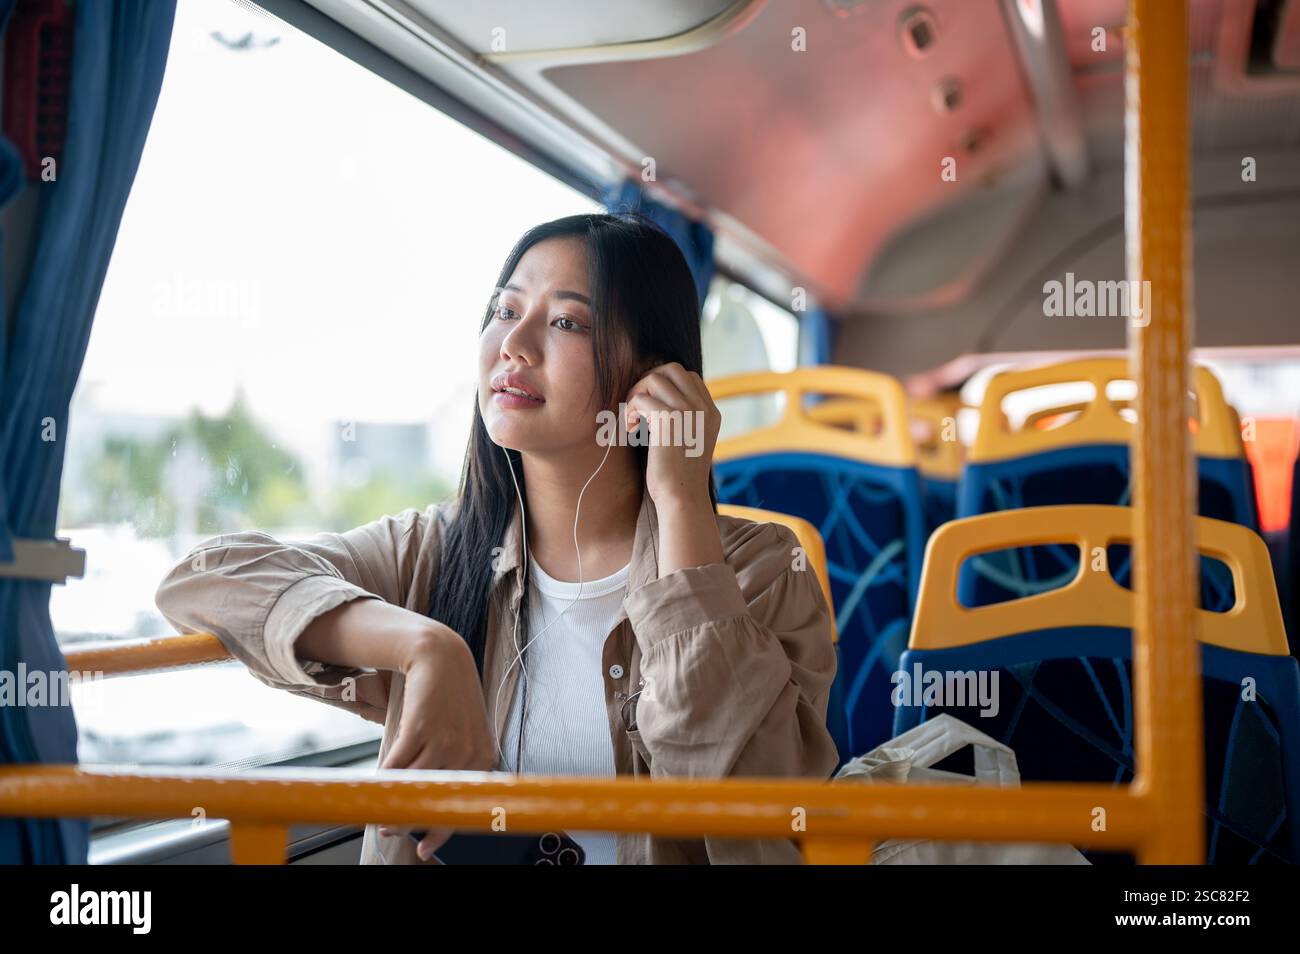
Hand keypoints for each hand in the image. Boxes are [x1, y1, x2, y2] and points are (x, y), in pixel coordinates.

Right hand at [376, 624, 495, 860]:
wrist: (443, 659)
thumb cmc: (452, 701)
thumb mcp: (468, 733)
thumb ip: (458, 767)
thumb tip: (434, 805)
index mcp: (484, 758)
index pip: (462, 805)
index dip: (441, 832)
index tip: (424, 851)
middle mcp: (468, 752)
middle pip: (434, 800)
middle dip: (410, 821)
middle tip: (391, 831)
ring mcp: (446, 740)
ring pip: (413, 785)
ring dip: (392, 802)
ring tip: (380, 811)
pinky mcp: (421, 727)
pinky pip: (397, 765)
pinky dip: (384, 778)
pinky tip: (377, 783)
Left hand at [624, 361, 720, 511]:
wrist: (682, 498)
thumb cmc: (680, 476)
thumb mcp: (690, 442)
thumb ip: (685, 419)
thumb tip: (657, 401)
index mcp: (711, 413)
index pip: (688, 376)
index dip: (664, 384)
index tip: (651, 407)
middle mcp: (703, 408)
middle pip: (672, 369)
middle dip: (648, 382)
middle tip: (638, 407)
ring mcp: (688, 411)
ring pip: (654, 378)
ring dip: (637, 394)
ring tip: (633, 419)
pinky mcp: (670, 420)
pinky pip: (641, 398)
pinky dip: (631, 411)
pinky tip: (631, 429)